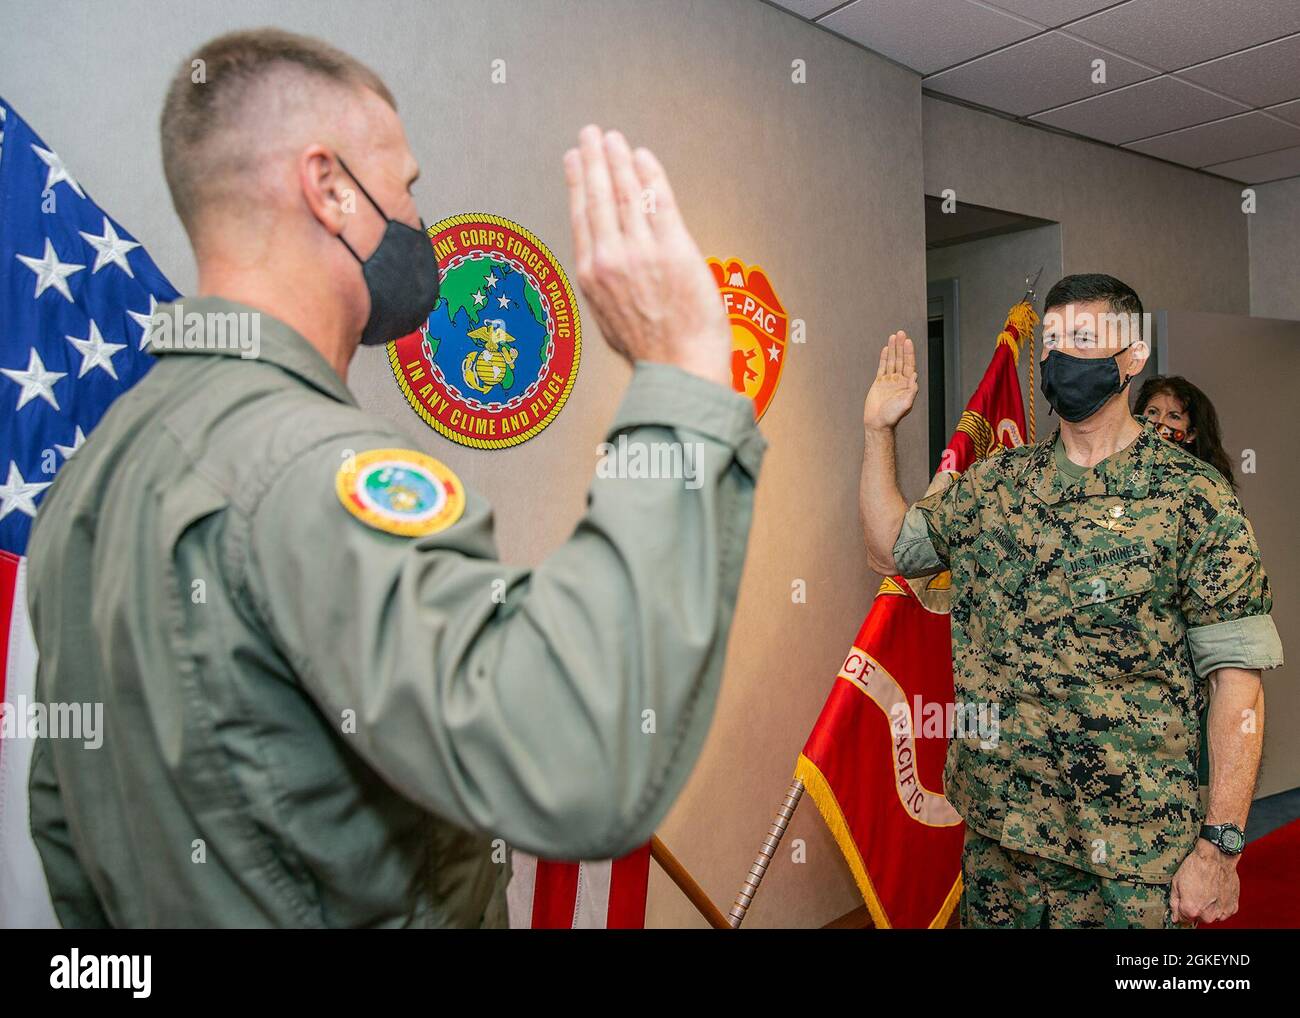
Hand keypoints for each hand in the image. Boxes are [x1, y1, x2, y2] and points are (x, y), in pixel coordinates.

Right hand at [564, 125, 729, 387]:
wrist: (680, 369)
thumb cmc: (652, 353)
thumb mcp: (609, 319)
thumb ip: (604, 285)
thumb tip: (602, 266)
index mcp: (592, 276)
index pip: (581, 216)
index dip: (577, 182)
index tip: (574, 160)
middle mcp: (611, 259)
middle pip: (598, 196)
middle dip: (594, 159)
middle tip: (590, 135)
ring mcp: (641, 251)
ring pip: (625, 192)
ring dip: (619, 159)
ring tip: (615, 139)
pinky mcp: (673, 248)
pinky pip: (657, 200)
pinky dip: (649, 174)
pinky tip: (643, 157)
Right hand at [863, 331, 918, 431]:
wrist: (878, 423)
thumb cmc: (893, 416)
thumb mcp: (906, 404)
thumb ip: (911, 390)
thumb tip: (915, 376)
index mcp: (906, 384)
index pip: (909, 364)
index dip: (909, 352)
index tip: (907, 341)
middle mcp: (899, 380)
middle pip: (901, 359)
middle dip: (901, 346)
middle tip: (900, 333)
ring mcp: (889, 381)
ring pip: (892, 361)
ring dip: (893, 349)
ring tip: (893, 336)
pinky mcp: (879, 383)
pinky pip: (882, 367)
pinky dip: (884, 358)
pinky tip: (886, 349)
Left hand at [1169, 841, 1239, 924]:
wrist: (1216, 858)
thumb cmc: (1197, 867)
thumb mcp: (1176, 883)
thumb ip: (1174, 903)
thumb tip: (1174, 916)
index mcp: (1191, 909)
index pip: (1183, 918)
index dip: (1182, 908)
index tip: (1184, 900)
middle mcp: (1207, 915)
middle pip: (1198, 918)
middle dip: (1195, 907)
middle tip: (1196, 891)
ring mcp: (1221, 912)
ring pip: (1211, 916)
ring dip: (1208, 907)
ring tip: (1206, 890)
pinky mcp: (1232, 907)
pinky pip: (1223, 912)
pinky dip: (1219, 905)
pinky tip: (1216, 892)